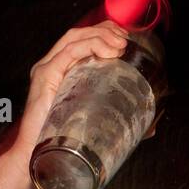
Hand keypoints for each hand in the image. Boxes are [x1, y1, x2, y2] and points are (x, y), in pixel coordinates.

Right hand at [12, 20, 131, 160]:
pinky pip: (68, 53)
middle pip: (78, 35)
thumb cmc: (63, 141)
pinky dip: (89, 47)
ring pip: (74, 39)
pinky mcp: (45, 77)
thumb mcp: (95, 124)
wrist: (37, 157)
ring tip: (120, 44)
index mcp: (61, 72)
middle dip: (105, 31)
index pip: (82, 42)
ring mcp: (46, 69)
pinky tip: (106, 52)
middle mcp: (51, 66)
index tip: (124, 39)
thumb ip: (120, 122)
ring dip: (100, 37)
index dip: (104, 34)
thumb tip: (151, 128)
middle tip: (125, 39)